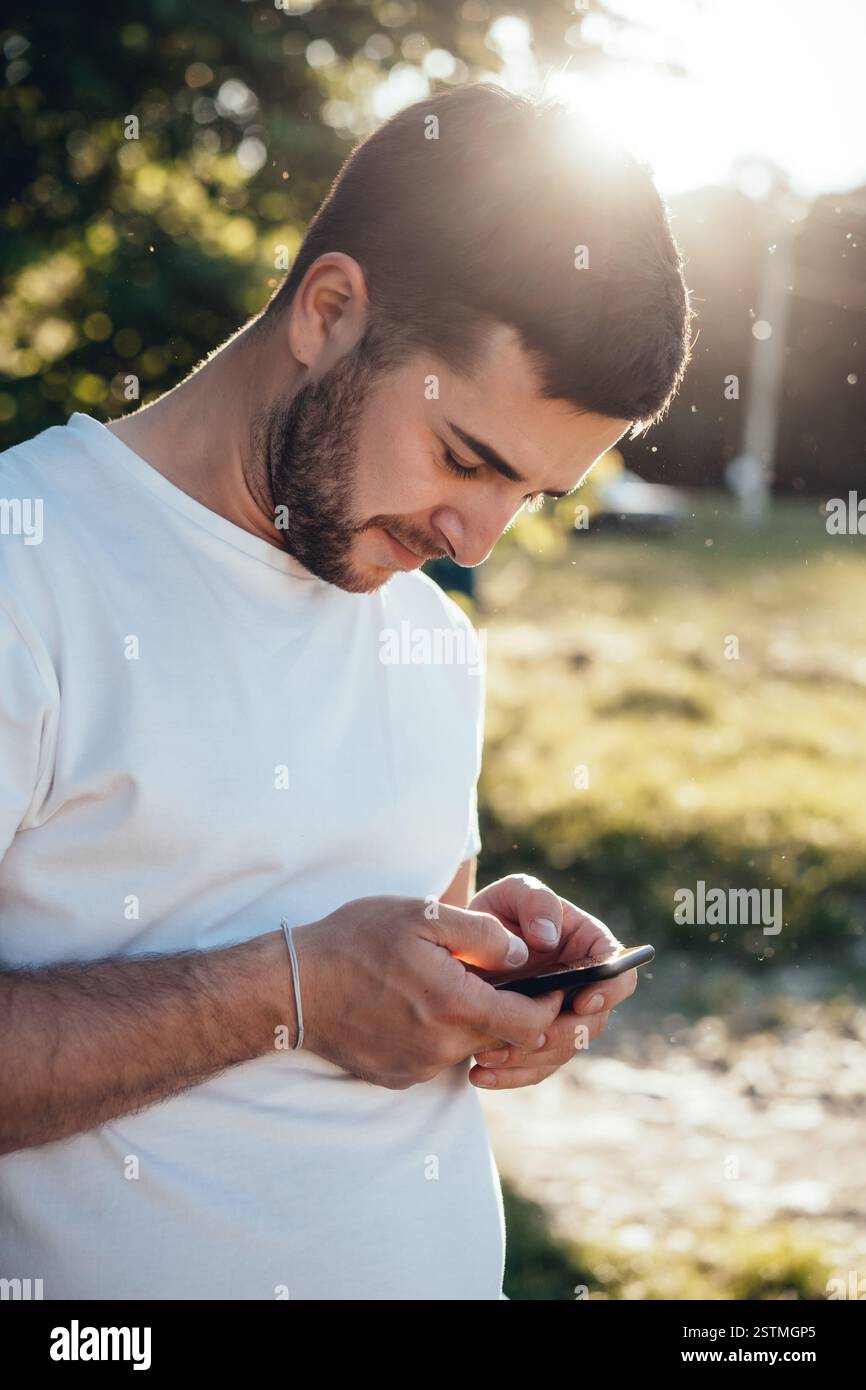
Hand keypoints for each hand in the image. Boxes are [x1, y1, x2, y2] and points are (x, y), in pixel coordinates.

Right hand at [290, 895, 564, 1089]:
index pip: (531, 1025)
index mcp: (455, 1005)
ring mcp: (419, 1067)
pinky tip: (411, 1003)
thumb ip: (482, 935)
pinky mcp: (398, 1076)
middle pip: (502, 1037)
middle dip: (508, 1008)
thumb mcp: (422, 916)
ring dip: (468, 1018)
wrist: (292, 986)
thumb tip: (524, 956)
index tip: (549, 982)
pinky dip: (437, 1033)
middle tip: (491, 973)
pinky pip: (437, 1057)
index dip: (549, 1004)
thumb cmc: (356, 940)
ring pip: (468, 1045)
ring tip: (441, 981)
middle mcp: (442, 1047)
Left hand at [465, 874, 638, 1089]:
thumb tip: (549, 937)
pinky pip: (532, 1067)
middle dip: (563, 1034)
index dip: (610, 990)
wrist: (459, 944)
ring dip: (530, 1058)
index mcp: (589, 948)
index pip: (619, 972)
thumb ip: (536, 902)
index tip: (582, 1000)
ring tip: (488, 1055)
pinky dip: (509, 1075)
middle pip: (592, 1022)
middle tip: (531, 1037)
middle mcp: (582, 987)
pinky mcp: (534, 1040)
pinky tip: (480, 1073)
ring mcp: (559, 1017)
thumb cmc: (496, 911)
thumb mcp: (513, 893)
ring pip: (561, 1050)